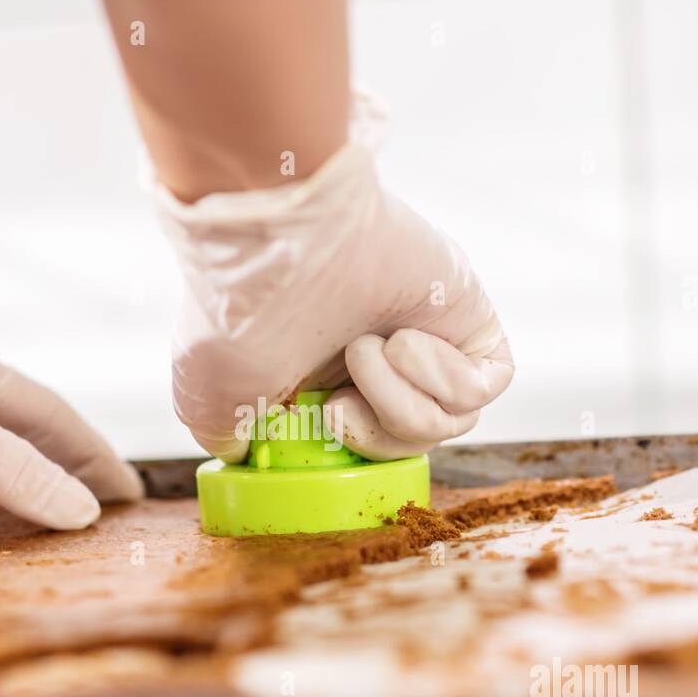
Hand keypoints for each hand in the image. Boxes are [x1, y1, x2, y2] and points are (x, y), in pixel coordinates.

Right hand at [159, 91, 514, 462]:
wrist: (278, 244)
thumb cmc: (239, 312)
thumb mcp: (211, 396)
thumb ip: (229, 434)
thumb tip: (241, 451)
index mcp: (325, 379)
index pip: (367, 447)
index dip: (351, 452)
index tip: (320, 431)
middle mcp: (379, 360)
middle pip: (410, 444)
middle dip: (372, 435)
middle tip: (336, 405)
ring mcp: (428, 339)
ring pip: (449, 422)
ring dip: (398, 399)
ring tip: (363, 346)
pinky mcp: (470, 317)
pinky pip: (486, 386)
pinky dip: (441, 378)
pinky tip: (401, 339)